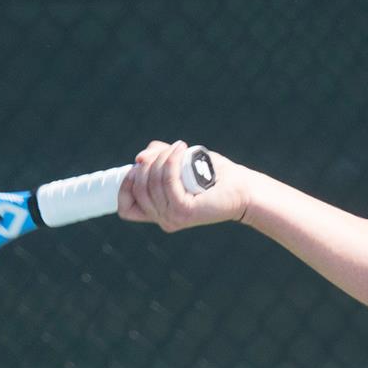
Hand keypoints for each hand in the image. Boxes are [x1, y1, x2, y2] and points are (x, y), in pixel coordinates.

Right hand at [118, 140, 250, 231]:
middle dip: (147, 164)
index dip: (125, 186)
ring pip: (151, 183)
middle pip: (137, 189)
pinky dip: (171, 161)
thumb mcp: (179, 161)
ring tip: (179, 147)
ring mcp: (172, 218)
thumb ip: (158, 157)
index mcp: (159, 213)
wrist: (243, 188)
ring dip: (162, 158)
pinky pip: (167, 182)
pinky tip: (181, 149)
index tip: (139, 166)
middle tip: (168, 150)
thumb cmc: (212, 175)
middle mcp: (163, 220)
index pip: (126, 208)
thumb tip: (139, 159)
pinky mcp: (184, 211)